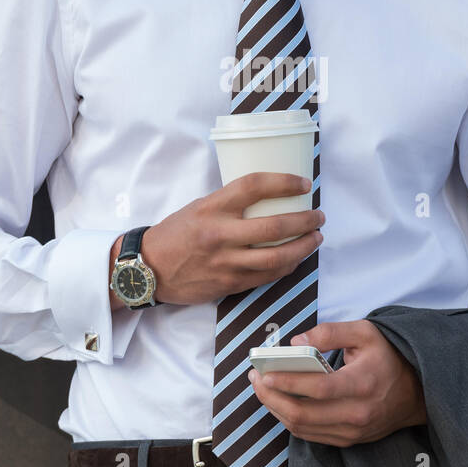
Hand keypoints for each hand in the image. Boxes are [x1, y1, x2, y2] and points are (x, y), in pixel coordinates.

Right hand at [108, 172, 324, 309]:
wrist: (149, 269)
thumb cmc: (176, 234)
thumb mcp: (199, 206)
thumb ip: (230, 203)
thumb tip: (268, 196)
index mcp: (212, 207)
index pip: (255, 186)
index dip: (284, 182)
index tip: (304, 184)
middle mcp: (220, 234)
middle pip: (275, 226)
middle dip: (305, 221)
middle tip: (318, 216)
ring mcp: (226, 262)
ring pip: (277, 256)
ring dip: (304, 247)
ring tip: (315, 238)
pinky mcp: (230, 284)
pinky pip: (267, 276)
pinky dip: (287, 266)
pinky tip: (296, 258)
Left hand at [248, 319, 426, 446]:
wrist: (417, 393)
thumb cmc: (388, 357)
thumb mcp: (365, 332)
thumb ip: (330, 332)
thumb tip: (296, 341)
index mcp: (363, 384)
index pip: (318, 388)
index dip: (287, 381)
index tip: (264, 372)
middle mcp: (358, 413)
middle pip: (303, 414)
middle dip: (271, 397)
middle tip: (255, 379)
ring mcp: (352, 432)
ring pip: (303, 428)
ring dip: (276, 410)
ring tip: (262, 389)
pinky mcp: (348, 440)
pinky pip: (311, 435)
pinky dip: (290, 420)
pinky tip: (280, 403)